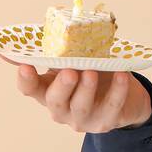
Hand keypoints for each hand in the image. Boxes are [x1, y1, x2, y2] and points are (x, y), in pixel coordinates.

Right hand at [0, 53, 151, 131]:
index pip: (30, 88)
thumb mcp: (77, 62)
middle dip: (61, 86)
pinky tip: (121, 75)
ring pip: (81, 106)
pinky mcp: (105, 122)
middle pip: (55, 100)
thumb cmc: (94, 74)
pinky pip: (111, 106)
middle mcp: (61, 108)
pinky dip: (117, 90)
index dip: (25, 79)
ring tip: (92, 72)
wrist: (125, 96)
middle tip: (68, 71)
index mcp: (48, 90)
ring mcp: (83, 118)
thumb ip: (63, 51)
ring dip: (86, 89)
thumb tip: (48, 29)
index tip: (25, 66)